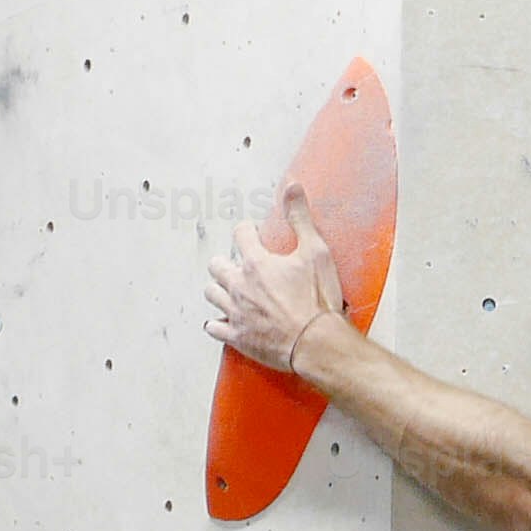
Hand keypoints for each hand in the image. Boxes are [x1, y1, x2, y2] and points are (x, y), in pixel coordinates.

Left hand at [204, 186, 347, 374]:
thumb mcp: (316, 252)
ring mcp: (236, 311)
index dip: (247, 231)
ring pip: (212, 293)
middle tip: (237, 263)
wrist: (317, 342)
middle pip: (217, 265)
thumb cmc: (318, 301)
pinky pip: (214, 327)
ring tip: (228, 289)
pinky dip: (216, 323)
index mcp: (257, 263)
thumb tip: (292, 188)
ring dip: (218, 289)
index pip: (241, 234)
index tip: (251, 232)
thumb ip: (301, 218)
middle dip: (226, 261)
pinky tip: (221, 321)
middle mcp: (240, 285)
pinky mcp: (238, 336)